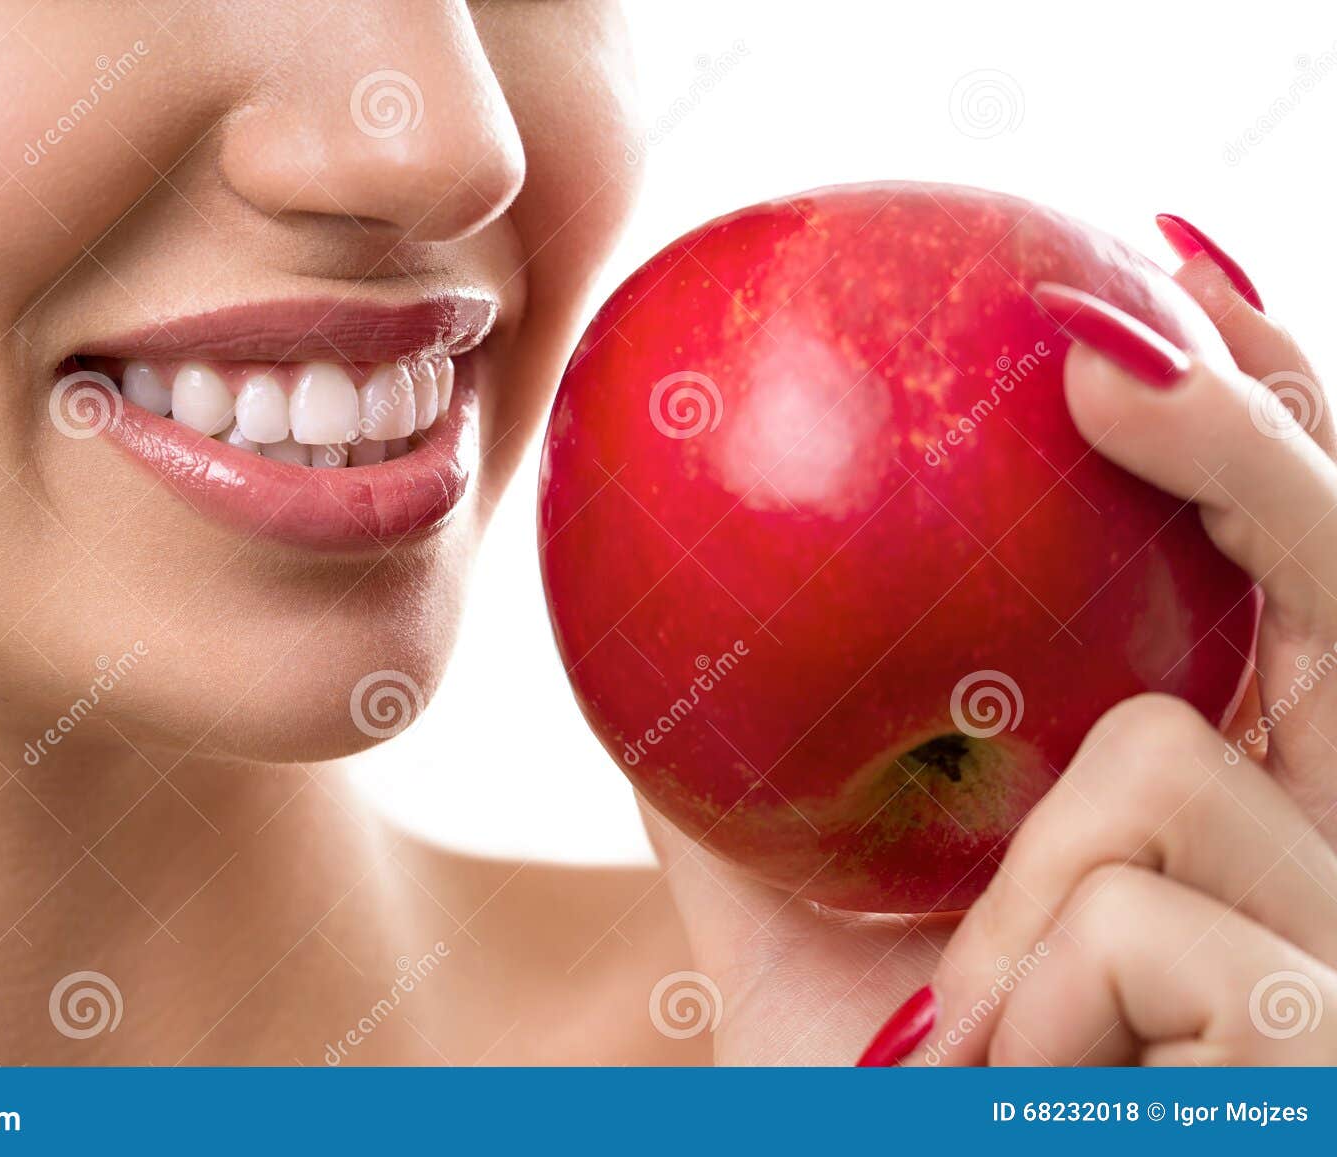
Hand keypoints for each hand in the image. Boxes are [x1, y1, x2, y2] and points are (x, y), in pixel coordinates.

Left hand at [649, 215, 1336, 1065]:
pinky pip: (1121, 916)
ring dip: (1007, 904)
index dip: (1259, 415)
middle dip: (1242, 440)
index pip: (1291, 572)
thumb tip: (653, 623)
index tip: (1163, 264)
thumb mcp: (798, 927)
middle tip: (1098, 347)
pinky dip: (1015, 995)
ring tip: (966, 1034)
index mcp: (1254, 811)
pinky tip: (1011, 1080)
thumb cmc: (876, 1091)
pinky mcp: (1317, 1029)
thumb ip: (750, 782)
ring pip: (1162, 761)